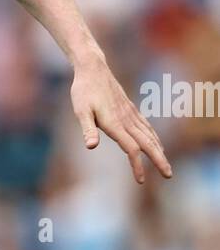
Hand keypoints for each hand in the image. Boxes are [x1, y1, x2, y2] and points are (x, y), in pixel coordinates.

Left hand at [71, 53, 171, 182]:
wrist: (93, 69)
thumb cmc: (83, 91)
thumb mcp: (80, 111)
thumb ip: (87, 129)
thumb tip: (91, 146)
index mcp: (115, 124)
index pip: (131, 148)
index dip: (137, 165)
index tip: (141, 180)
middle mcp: (126, 120)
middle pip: (147, 143)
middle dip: (158, 160)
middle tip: (169, 175)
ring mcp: (130, 114)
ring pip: (149, 135)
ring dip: (158, 150)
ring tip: (165, 164)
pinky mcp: (130, 109)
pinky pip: (146, 126)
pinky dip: (153, 137)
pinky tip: (156, 143)